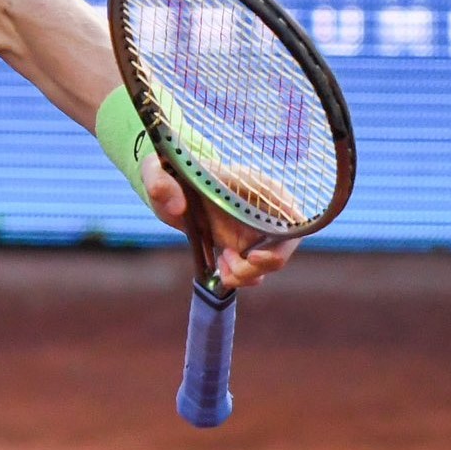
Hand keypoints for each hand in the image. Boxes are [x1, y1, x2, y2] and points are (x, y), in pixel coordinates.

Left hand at [140, 154, 299, 290]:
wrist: (172, 185)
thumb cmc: (171, 172)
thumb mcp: (158, 172)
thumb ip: (159, 180)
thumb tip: (176, 207)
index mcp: (259, 186)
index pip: (292, 216)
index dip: (282, 241)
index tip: (252, 255)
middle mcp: (267, 209)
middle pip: (285, 247)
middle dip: (259, 266)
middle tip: (228, 262)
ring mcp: (258, 229)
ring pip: (270, 263)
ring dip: (246, 275)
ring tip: (222, 262)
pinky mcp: (247, 245)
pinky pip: (256, 271)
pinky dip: (240, 277)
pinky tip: (221, 266)